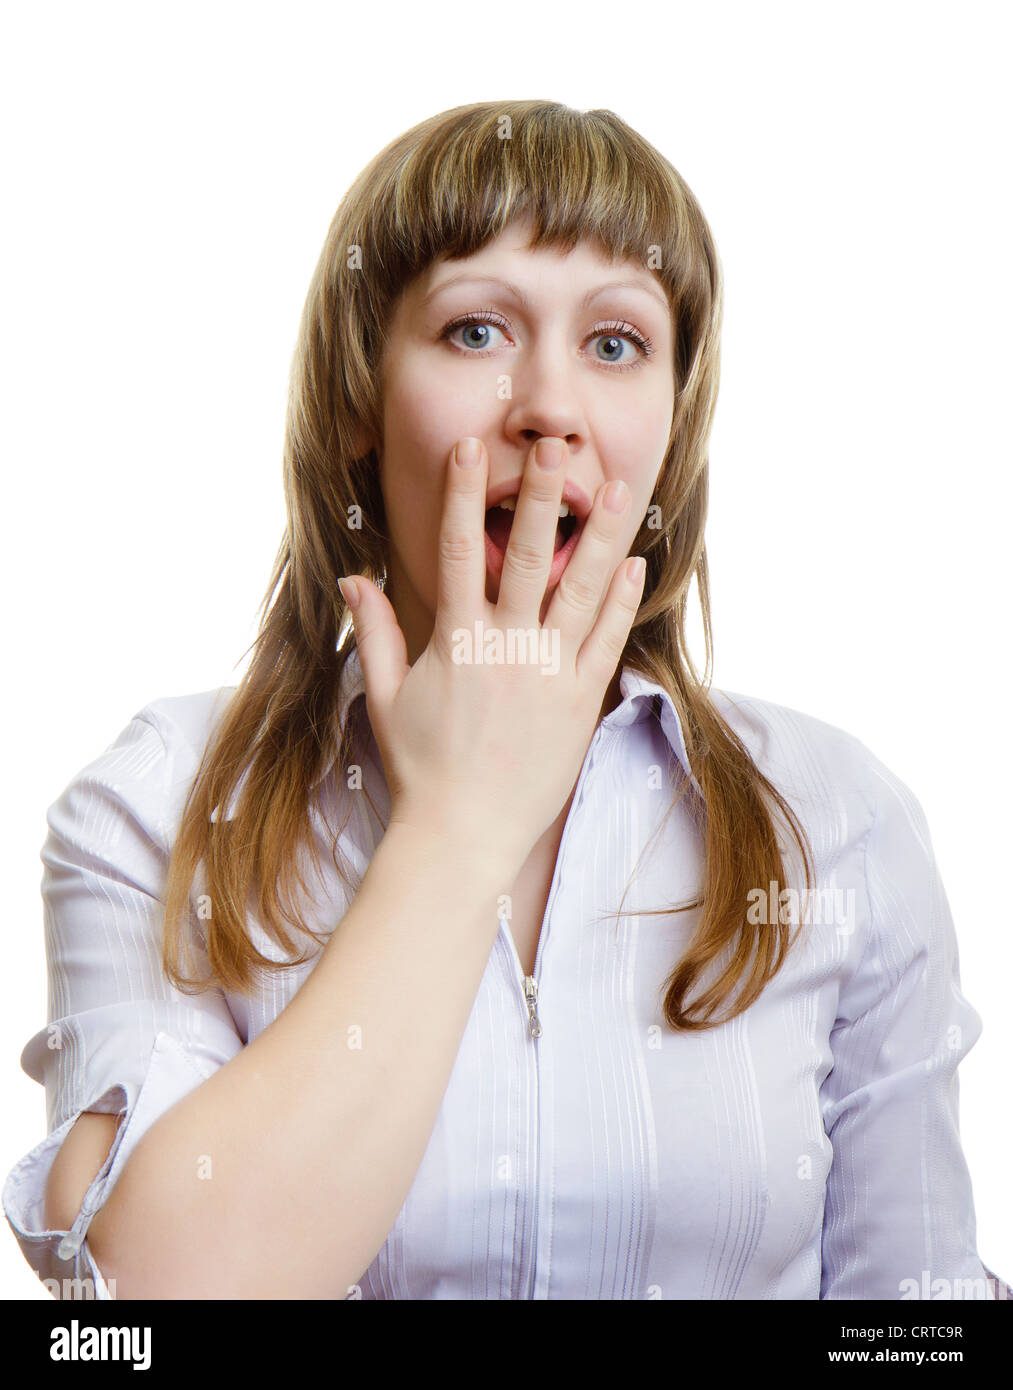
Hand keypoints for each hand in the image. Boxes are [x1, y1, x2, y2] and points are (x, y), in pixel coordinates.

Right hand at [339, 436, 645, 876]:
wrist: (464, 833)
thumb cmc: (422, 768)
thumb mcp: (386, 697)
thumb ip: (374, 632)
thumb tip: (352, 578)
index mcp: (456, 641)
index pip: (455, 551)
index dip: (461, 496)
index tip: (469, 451)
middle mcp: (506, 648)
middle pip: (524, 556)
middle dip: (539, 496)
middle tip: (555, 448)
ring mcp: (548, 673)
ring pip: (581, 591)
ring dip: (601, 537)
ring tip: (618, 488)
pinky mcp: (581, 702)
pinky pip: (607, 642)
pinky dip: (622, 603)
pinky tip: (634, 567)